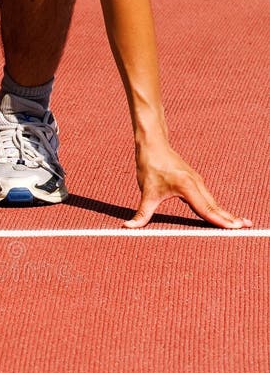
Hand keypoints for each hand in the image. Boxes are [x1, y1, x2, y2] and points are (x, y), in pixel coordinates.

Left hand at [125, 141, 252, 228]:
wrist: (154, 144)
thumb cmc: (150, 165)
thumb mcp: (146, 192)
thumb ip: (141, 214)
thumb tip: (127, 228)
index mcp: (187, 186)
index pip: (206, 208)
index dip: (219, 220)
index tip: (233, 228)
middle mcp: (197, 183)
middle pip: (215, 206)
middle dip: (230, 218)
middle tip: (246, 227)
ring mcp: (197, 182)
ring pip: (213, 202)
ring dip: (226, 213)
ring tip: (240, 224)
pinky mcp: (195, 181)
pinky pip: (208, 198)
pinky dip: (217, 208)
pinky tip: (223, 215)